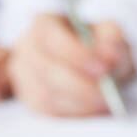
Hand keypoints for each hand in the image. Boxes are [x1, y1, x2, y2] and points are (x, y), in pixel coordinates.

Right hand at [8, 13, 133, 115]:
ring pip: (46, 95)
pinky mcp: (30, 100)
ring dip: (79, 102)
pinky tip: (92, 108)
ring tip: (104, 102)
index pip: (50, 38)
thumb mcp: (110, 33)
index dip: (76, 55)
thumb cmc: (97, 44)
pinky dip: (73, 113)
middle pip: (46, 71)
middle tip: (106, 94)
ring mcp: (24, 76)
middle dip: (79, 86)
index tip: (102, 69)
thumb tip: (109, 56)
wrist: (92, 63)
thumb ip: (112, 39)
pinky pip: (48, 111)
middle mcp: (26, 48)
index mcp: (44, 24)